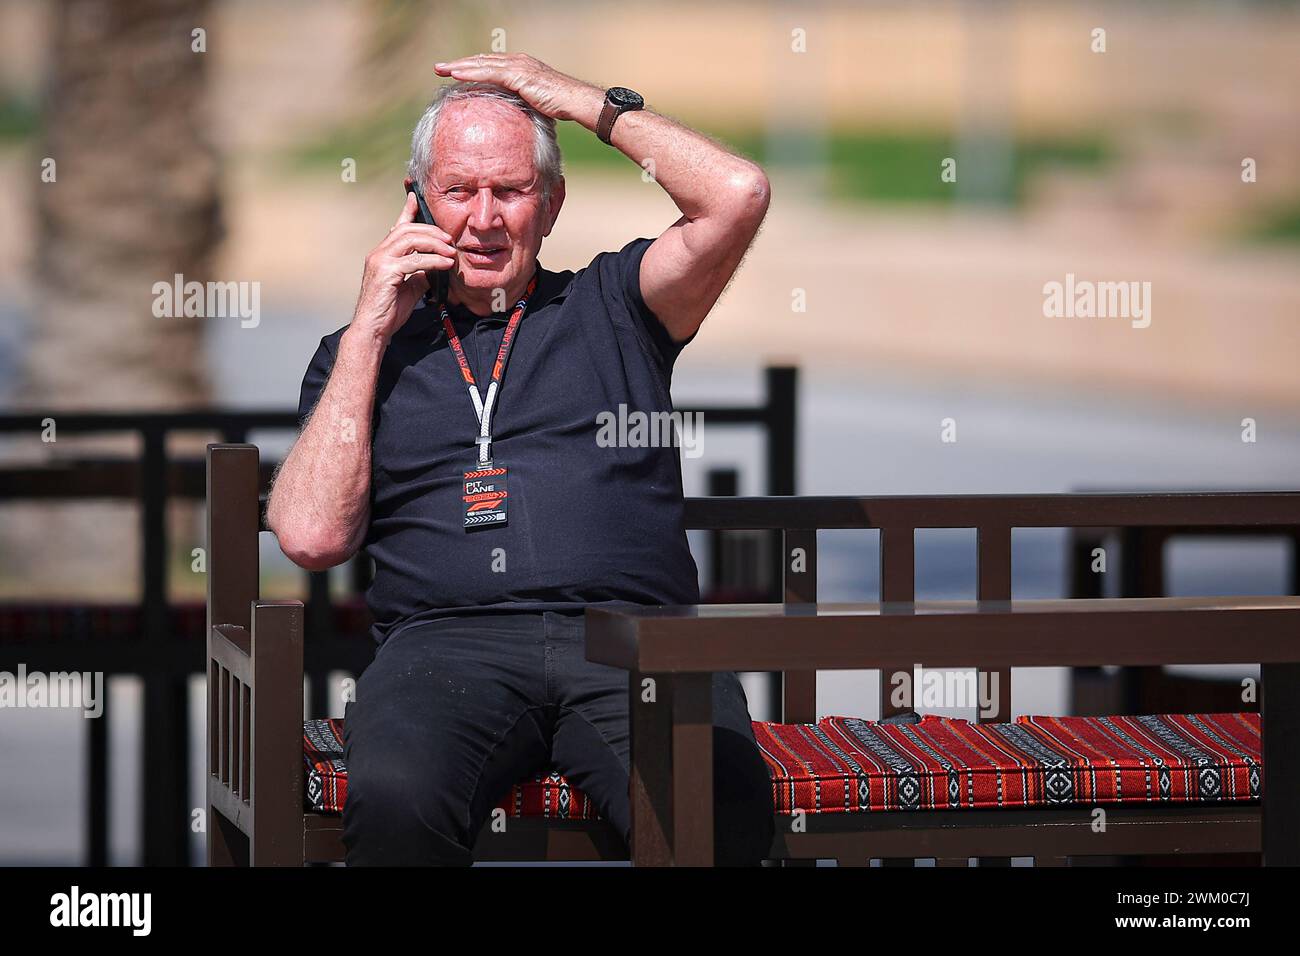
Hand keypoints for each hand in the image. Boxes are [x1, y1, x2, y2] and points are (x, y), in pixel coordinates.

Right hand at [351, 191, 457, 345]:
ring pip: (410, 239)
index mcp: (383, 254)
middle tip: (450, 239)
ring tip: (451, 251)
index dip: (407, 210)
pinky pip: (414, 260)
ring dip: (434, 243)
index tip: (416, 196)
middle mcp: (378, 253)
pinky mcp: (385, 272)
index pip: (396, 226)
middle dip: (431, 230)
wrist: (373, 330)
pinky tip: (445, 264)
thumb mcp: (409, 288)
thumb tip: (436, 268)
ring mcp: (380, 261)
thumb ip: (420, 274)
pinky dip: (433, 260)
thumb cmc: (388, 311)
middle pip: (407, 229)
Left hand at [434, 53, 594, 121]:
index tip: (455, 72)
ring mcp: (517, 66)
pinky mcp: (518, 74)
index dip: (471, 67)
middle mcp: (517, 61)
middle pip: (481, 60)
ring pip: (481, 63)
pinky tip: (456, 74)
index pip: (490, 65)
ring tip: (441, 69)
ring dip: (459, 66)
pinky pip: (489, 72)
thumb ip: (521, 108)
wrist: (574, 101)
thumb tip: (512, 124)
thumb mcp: (536, 105)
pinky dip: (471, 72)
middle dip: (459, 64)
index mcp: (520, 67)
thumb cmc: (561, 107)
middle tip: (439, 68)